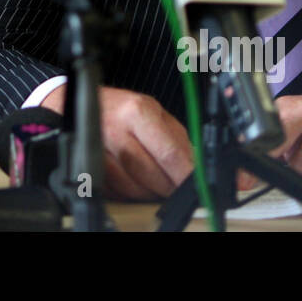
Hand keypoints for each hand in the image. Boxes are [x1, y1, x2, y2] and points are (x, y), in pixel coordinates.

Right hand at [42, 84, 253, 198]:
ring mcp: (100, 154)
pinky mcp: (90, 173)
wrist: (73, 105)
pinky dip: (132, 192)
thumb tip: (228, 172)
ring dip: (152, 190)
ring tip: (151, 172)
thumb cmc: (118, 110)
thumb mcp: (154, 114)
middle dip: (172, 185)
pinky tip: (132, 176)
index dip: (190, 176)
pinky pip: (121, 195)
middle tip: (177, 180)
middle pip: (156, 178)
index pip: (172, 155)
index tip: (202, 187)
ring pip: (139, 190)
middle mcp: (116, 132)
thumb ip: (185, 144)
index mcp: (137, 112)